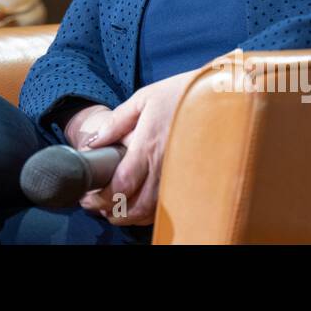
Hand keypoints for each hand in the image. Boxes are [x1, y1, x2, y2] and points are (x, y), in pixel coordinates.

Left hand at [77, 71, 195, 225]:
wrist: (222, 94)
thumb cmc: (182, 93)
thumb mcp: (144, 99)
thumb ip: (116, 122)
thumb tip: (92, 142)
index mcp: (149, 145)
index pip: (122, 184)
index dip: (103, 197)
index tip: (88, 196)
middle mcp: (165, 166)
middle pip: (135, 205)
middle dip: (112, 212)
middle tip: (95, 207)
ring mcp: (180, 176)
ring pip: (152, 210)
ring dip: (129, 217)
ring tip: (112, 211)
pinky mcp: (192, 179)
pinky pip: (168, 205)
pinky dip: (150, 213)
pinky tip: (137, 208)